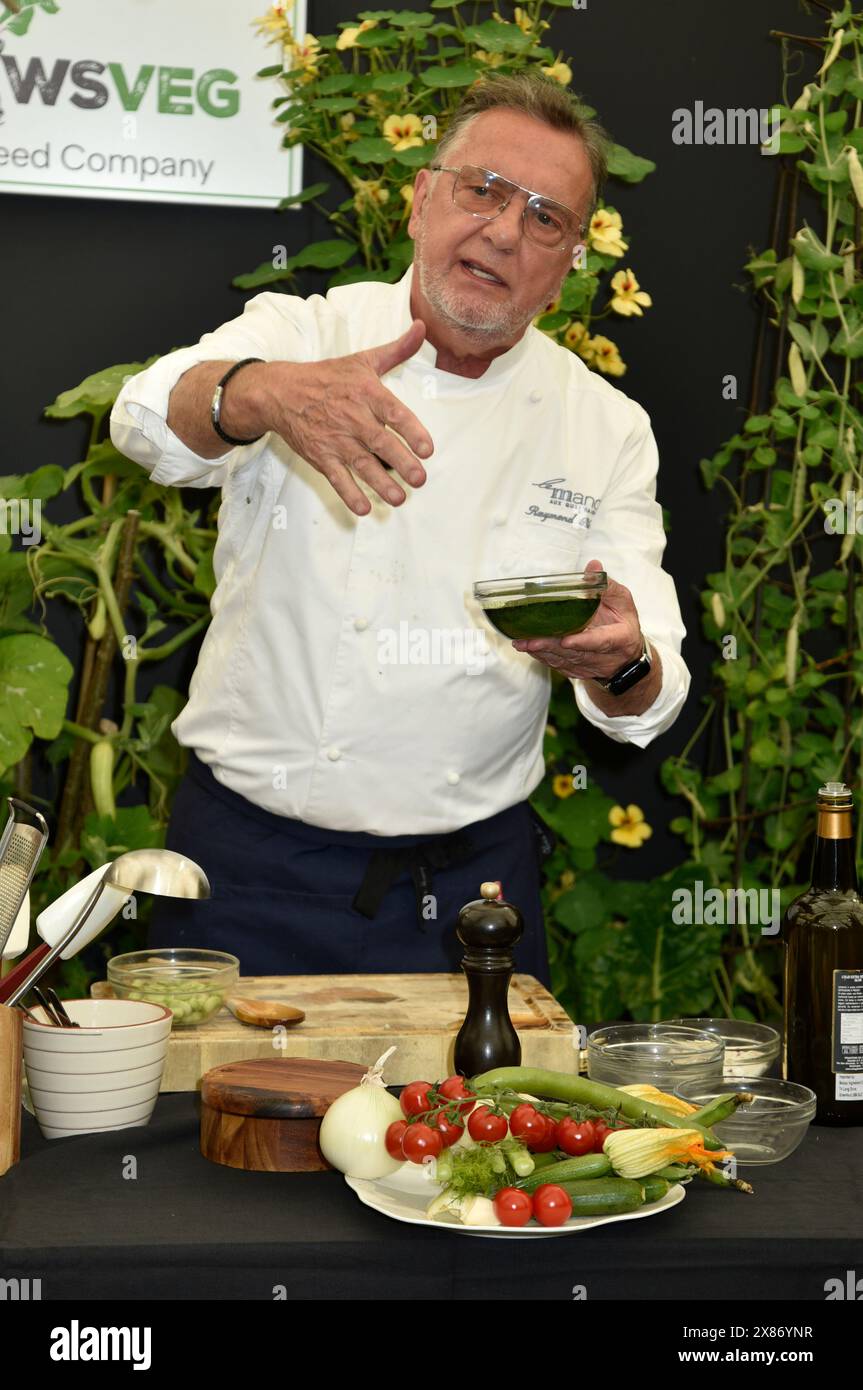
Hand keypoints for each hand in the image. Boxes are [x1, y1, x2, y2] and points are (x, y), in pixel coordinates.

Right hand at [258, 319, 433, 515]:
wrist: (280, 392)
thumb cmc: (327, 377)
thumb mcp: (362, 360)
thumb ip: (397, 350)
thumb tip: (422, 327)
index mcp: (366, 392)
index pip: (394, 413)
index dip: (412, 431)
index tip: (428, 449)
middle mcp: (352, 417)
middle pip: (380, 443)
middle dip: (401, 463)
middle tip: (420, 479)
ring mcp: (335, 439)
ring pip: (361, 465)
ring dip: (381, 484)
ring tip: (400, 499)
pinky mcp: (320, 456)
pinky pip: (337, 479)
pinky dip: (349, 495)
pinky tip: (364, 509)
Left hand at [510, 558, 642, 680]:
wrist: (625, 658)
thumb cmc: (622, 623)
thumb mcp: (622, 602)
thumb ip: (607, 586)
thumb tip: (593, 565)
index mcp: (618, 638)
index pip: (600, 642)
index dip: (583, 642)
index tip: (566, 641)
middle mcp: (602, 656)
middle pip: (574, 654)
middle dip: (551, 647)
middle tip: (530, 641)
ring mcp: (588, 666)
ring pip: (563, 661)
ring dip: (541, 652)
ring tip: (521, 643)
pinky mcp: (576, 671)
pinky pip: (557, 665)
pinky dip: (542, 657)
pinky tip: (528, 648)